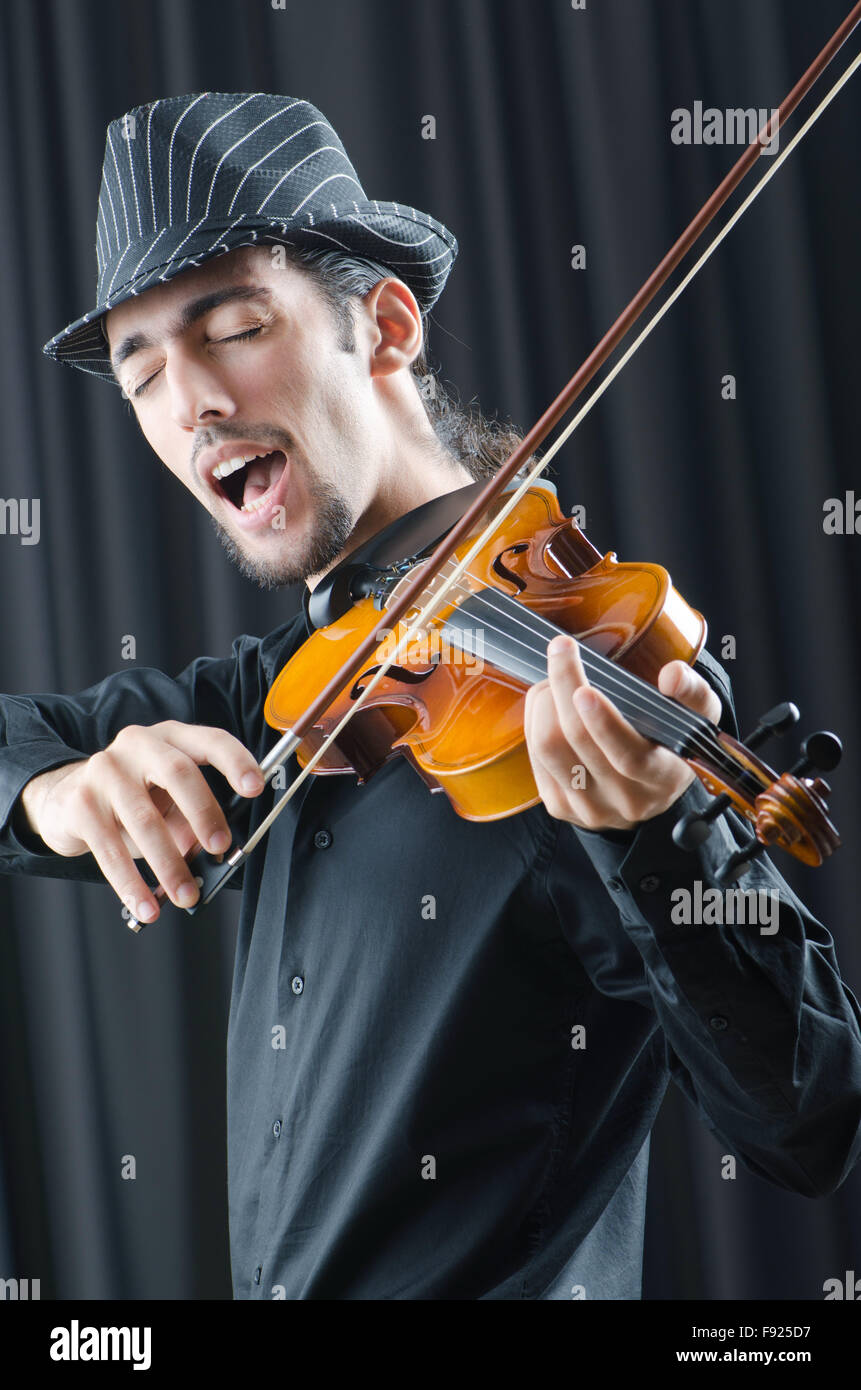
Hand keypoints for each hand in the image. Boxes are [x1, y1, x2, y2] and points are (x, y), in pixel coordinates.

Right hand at [19, 722, 264, 921]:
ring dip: (169, 864)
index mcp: (171, 738)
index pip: (210, 740)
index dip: (236, 761)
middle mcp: (138, 744)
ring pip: (144, 819)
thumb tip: (217, 854)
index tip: (255, 787)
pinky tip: (146, 906)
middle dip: (204, 812)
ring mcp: (104, 770)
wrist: (66, 800)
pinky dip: (131, 883)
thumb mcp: (169, 803)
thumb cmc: (133, 801)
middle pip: (178, 772)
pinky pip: (109, 849)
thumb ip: (194, 821)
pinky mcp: (80, 802)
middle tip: (220, 848)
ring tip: (185, 895)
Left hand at [524, 635, 721, 832]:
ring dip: (543, 703)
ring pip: (548, 749)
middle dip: (563, 688)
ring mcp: (589, 807)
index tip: (584, 688)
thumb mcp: (696, 719)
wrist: (648, 795)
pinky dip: (535, 721)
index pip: (630, 757)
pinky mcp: (561, 806)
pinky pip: (536, 758)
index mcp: (662, 779)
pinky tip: (546, 703)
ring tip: (553, 678)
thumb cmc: (671, 746)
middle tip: (561, 649)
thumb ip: (693, 693)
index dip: (603, 723)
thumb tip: (672, 675)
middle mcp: (625, 799)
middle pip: (578, 743)